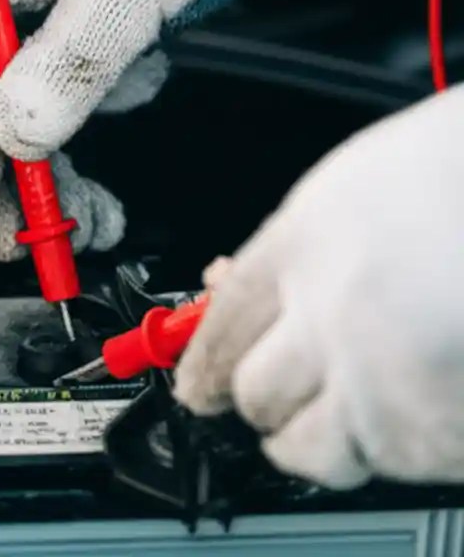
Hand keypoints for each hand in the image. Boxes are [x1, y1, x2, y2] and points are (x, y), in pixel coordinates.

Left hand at [175, 85, 463, 489]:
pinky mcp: (442, 431)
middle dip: (265, 401)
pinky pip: (398, 462)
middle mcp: (332, 317)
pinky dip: (411, 445)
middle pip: (252, 397)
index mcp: (301, 249)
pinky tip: (433, 398)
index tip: (197, 388)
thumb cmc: (461, 173)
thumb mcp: (355, 191)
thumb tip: (227, 290)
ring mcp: (388, 378)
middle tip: (290, 391)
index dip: (200, 370)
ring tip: (365, 404)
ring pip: (312, 450)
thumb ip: (291, 253)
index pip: (216, 334)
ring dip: (326, 438)